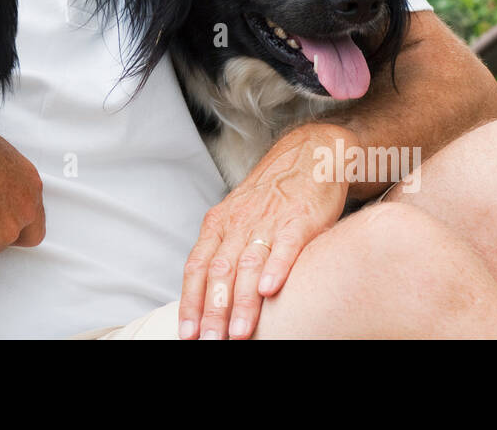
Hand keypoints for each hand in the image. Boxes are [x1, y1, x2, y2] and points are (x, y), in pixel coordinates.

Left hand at [179, 123, 351, 338]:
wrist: (309, 155)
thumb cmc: (272, 196)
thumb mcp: (238, 217)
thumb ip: (224, 252)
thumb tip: (210, 297)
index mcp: (219, 224)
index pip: (197, 266)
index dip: (191, 301)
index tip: (187, 333)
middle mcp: (239, 223)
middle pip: (220, 271)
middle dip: (213, 311)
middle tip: (210, 341)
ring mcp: (269, 221)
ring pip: (249, 264)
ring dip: (241, 302)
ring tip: (238, 332)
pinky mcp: (300, 219)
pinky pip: (286, 246)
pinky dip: (277, 268)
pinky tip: (270, 291)